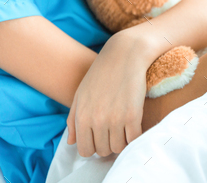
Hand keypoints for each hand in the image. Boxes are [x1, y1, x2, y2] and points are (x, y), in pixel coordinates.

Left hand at [66, 31, 152, 156]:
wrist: (125, 54)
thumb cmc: (102, 73)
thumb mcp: (81, 94)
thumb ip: (73, 120)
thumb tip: (71, 143)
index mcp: (82, 116)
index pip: (85, 150)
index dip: (94, 146)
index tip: (101, 137)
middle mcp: (96, 120)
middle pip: (103, 151)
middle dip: (109, 144)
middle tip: (115, 130)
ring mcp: (115, 119)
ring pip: (119, 148)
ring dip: (123, 141)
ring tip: (125, 127)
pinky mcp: (133, 115)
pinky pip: (134, 140)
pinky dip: (135, 137)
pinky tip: (134, 126)